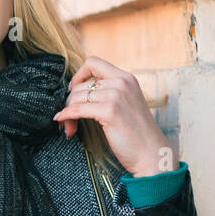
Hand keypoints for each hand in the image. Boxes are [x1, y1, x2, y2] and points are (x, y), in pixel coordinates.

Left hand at [53, 55, 174, 176]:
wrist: (152, 153)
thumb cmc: (137, 134)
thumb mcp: (126, 104)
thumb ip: (109, 93)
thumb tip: (77, 92)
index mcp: (126, 78)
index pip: (93, 62)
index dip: (77, 76)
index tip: (73, 91)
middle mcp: (122, 82)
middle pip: (80, 85)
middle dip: (69, 102)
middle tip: (68, 118)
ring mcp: (116, 95)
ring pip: (76, 97)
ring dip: (67, 112)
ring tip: (68, 126)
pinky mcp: (110, 111)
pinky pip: (77, 109)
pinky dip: (66, 115)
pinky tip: (62, 121)